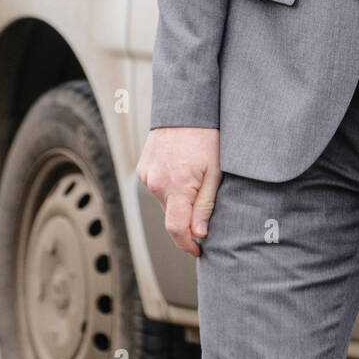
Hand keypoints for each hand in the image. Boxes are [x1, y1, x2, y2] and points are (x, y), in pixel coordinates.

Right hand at [136, 127, 220, 257]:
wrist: (185, 108)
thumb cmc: (206, 136)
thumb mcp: (216, 171)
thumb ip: (205, 205)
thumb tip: (199, 233)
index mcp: (176, 186)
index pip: (177, 229)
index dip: (187, 244)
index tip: (198, 250)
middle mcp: (156, 183)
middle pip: (171, 216)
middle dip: (188, 218)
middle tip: (206, 204)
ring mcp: (146, 175)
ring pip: (165, 201)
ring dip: (179, 200)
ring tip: (196, 179)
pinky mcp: (143, 168)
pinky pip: (158, 187)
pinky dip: (170, 187)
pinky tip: (183, 171)